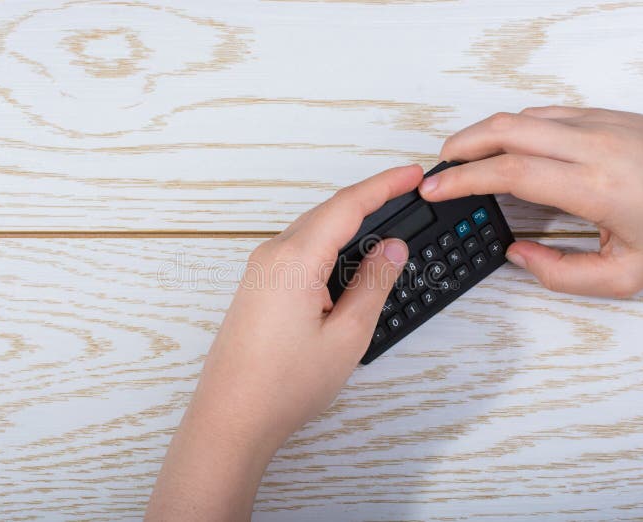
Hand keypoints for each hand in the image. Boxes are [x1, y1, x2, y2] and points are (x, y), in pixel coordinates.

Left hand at [146, 165, 422, 520]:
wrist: (231, 417)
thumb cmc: (282, 385)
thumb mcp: (346, 336)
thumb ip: (372, 285)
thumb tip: (391, 250)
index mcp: (294, 261)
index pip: (347, 206)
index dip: (383, 185)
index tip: (411, 172)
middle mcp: (271, 256)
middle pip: (327, 213)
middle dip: (369, 202)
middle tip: (405, 196)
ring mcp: (259, 271)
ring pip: (312, 232)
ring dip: (348, 228)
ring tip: (383, 235)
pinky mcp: (257, 287)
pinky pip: (297, 252)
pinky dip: (327, 248)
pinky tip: (346, 264)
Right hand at [419, 107, 642, 297]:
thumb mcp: (624, 276)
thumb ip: (561, 274)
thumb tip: (519, 255)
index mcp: (595, 187)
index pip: (511, 172)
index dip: (464, 179)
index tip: (437, 188)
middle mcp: (593, 147)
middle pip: (506, 130)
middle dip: (461, 147)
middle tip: (439, 168)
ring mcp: (599, 124)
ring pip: (523, 116)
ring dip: (484, 134)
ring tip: (465, 158)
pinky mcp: (605, 114)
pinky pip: (546, 113)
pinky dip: (515, 127)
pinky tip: (505, 146)